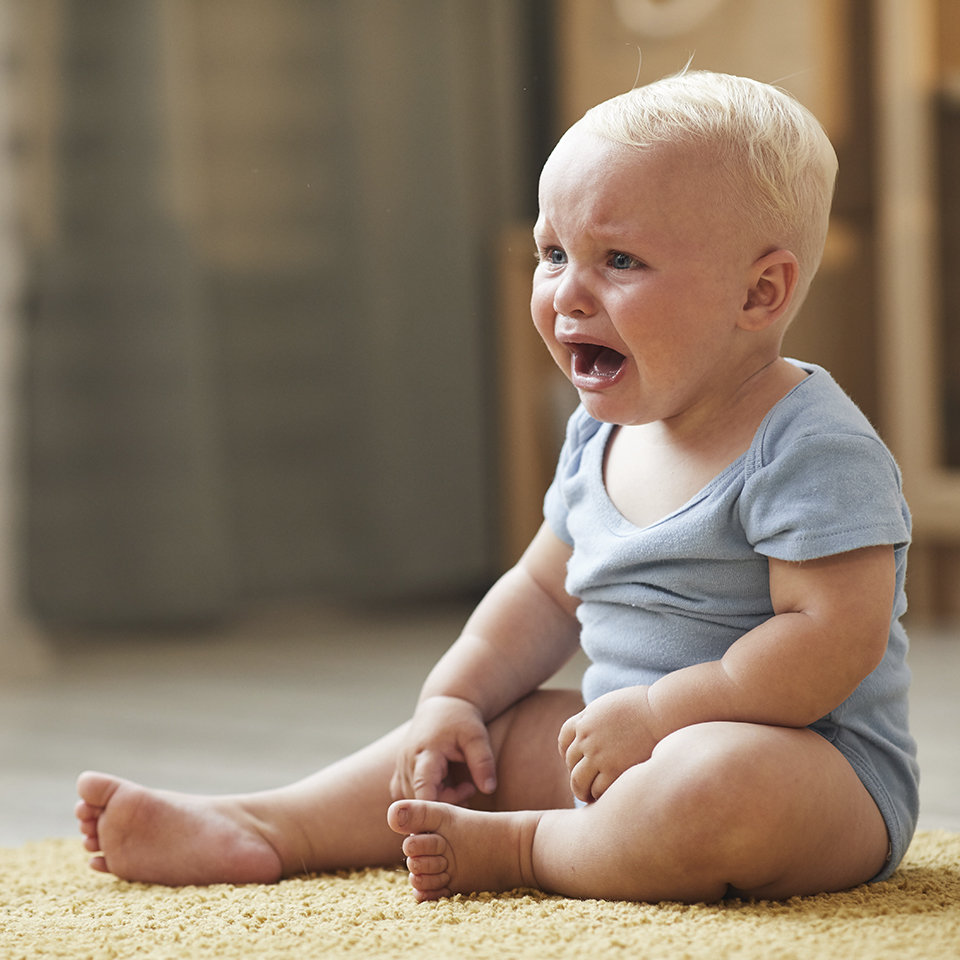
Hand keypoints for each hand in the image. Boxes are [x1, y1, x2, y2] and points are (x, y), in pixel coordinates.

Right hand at [390, 696, 497, 802]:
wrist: (442, 706)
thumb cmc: (461, 720)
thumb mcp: (477, 737)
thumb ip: (483, 762)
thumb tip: (489, 789)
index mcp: (426, 753)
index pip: (423, 788)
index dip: (433, 808)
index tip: (452, 817)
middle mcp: (408, 763)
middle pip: (421, 799)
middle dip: (446, 803)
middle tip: (469, 788)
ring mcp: (401, 769)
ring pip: (414, 801)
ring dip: (437, 801)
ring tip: (460, 786)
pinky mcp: (401, 774)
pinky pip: (406, 798)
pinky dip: (424, 800)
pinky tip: (442, 790)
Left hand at [557, 686, 658, 801]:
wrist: (664, 711)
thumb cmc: (647, 706)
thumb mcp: (612, 704)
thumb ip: (599, 717)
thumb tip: (598, 728)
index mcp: (585, 719)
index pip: (564, 739)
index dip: (567, 752)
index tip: (576, 761)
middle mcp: (586, 736)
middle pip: (570, 761)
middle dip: (576, 773)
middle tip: (583, 784)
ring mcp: (598, 754)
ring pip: (578, 780)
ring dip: (582, 790)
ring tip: (590, 798)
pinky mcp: (613, 770)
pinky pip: (597, 790)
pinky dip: (598, 796)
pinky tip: (606, 799)